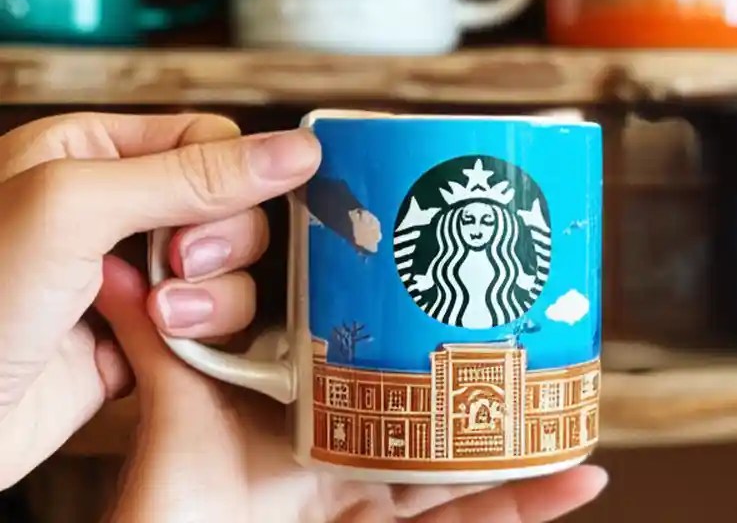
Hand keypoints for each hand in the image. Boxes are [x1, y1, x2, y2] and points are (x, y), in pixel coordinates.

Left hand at [0, 112, 318, 489]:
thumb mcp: (76, 209)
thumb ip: (190, 175)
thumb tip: (298, 147)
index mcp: (89, 151)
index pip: (210, 143)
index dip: (228, 183)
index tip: (197, 226)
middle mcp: (112, 209)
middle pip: (233, 209)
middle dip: (221, 247)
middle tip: (175, 271)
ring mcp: (128, 276)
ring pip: (231, 273)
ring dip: (212, 300)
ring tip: (157, 320)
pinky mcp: (139, 340)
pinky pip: (212, 328)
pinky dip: (203, 339)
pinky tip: (161, 346)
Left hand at [96, 263, 607, 521]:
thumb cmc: (156, 492)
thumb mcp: (170, 399)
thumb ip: (163, 336)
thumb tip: (132, 261)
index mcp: (300, 406)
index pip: (365, 346)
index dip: (406, 306)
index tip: (439, 261)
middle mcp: (344, 448)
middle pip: (432, 397)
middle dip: (483, 362)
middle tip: (529, 313)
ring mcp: (371, 497)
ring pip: (466, 457)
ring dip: (528, 427)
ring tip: (575, 387)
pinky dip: (530, 505)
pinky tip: (581, 478)